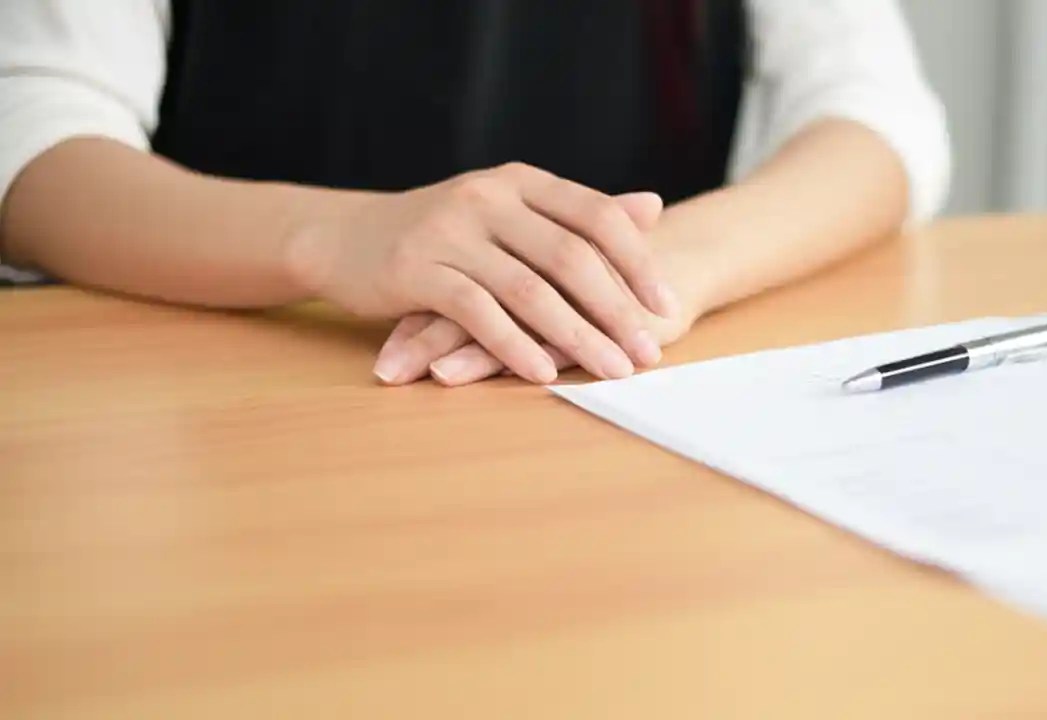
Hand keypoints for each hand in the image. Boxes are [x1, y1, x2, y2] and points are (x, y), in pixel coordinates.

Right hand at [286, 162, 680, 383]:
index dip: (637, 262)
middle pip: (570, 256)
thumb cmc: (442, 234)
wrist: (344, 238)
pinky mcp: (416, 268)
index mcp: (521, 182)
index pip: (596, 216)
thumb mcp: (511, 213)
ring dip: (575, 335)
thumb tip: (653, 207)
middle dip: (615, 310)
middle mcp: (489, 197)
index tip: (667, 306)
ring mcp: (450, 231)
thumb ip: (577, 215)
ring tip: (610, 370)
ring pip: (528, 288)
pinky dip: (512, 345)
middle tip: (647, 353)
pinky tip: (542, 373)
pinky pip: (477, 311)